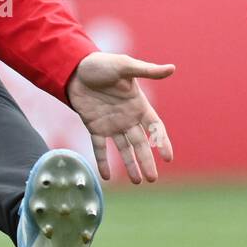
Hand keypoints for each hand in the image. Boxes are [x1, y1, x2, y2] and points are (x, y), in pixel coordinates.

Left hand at [66, 52, 174, 183]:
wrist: (75, 68)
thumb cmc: (102, 64)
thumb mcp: (125, 66)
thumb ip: (147, 71)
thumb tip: (172, 68)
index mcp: (138, 105)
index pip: (155, 127)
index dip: (162, 142)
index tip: (168, 158)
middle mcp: (127, 118)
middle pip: (140, 143)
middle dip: (147, 161)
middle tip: (152, 178)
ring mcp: (111, 124)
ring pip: (123, 149)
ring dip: (130, 165)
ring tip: (137, 181)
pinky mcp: (94, 127)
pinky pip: (100, 147)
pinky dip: (103, 161)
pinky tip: (106, 176)